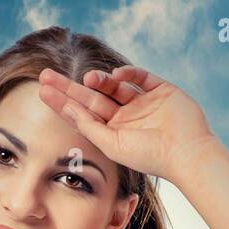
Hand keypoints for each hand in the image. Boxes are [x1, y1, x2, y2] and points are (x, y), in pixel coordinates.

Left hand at [36, 65, 217, 183]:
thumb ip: (89, 125)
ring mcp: (142, 102)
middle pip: (91, 97)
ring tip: (89, 78)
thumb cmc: (148, 155)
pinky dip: (128, 73)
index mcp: (112, 132)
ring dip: (100, 79)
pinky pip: (140, 77)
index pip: (81, 114)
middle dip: (68, 87)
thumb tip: (66, 107)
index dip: (61, 103)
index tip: (41, 92)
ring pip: (114, 85)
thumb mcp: (112, 144)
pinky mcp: (161, 90)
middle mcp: (125, 116)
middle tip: (45, 74)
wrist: (186, 153)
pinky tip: (116, 74)